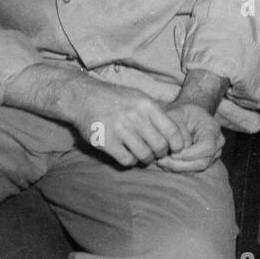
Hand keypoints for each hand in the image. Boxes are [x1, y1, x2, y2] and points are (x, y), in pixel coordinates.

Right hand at [71, 77, 189, 166]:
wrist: (82, 97)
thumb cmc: (113, 99)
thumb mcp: (137, 97)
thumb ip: (156, 114)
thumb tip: (177, 136)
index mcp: (146, 105)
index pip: (172, 131)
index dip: (177, 144)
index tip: (174, 149)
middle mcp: (134, 116)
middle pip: (160, 146)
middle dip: (160, 153)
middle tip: (155, 152)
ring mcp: (119, 129)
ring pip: (145, 155)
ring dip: (145, 159)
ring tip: (141, 154)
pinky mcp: (106, 142)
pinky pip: (127, 160)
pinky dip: (129, 161)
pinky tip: (126, 153)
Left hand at [155, 103, 224, 172]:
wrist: (186, 117)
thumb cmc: (179, 114)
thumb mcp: (175, 114)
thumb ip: (175, 129)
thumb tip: (176, 149)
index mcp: (212, 129)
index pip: (207, 147)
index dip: (190, 153)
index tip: (172, 153)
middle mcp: (217, 143)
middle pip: (203, 162)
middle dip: (181, 164)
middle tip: (161, 161)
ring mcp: (213, 154)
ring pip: (197, 169)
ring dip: (177, 168)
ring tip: (160, 162)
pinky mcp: (204, 160)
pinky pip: (193, 170)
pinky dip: (178, 168)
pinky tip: (164, 164)